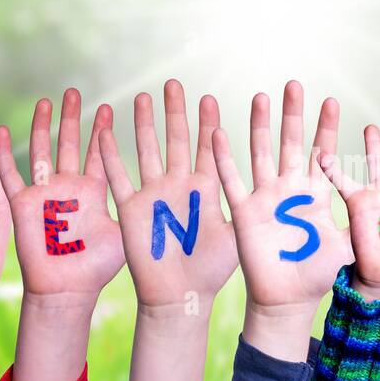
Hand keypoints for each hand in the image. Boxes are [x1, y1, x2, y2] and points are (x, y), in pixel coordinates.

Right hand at [0, 89, 124, 296]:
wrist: (67, 291)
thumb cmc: (98, 268)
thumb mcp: (126, 231)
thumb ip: (139, 206)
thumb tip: (172, 190)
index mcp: (93, 191)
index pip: (97, 152)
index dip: (101, 130)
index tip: (108, 105)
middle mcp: (67, 188)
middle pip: (68, 144)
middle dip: (71, 118)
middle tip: (75, 91)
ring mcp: (44, 194)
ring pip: (40, 151)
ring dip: (41, 126)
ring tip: (45, 101)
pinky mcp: (22, 205)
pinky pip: (9, 175)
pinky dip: (0, 153)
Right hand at [99, 80, 237, 308]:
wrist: (180, 297)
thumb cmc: (212, 272)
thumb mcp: (237, 236)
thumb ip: (247, 208)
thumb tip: (276, 185)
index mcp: (205, 189)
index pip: (207, 147)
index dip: (207, 122)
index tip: (207, 97)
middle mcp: (178, 185)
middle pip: (175, 140)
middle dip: (174, 112)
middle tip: (174, 83)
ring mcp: (153, 195)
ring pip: (146, 150)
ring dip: (144, 124)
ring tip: (143, 97)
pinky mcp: (130, 209)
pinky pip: (118, 177)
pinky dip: (109, 155)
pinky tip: (104, 129)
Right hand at [213, 82, 352, 306]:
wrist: (287, 299)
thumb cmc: (317, 275)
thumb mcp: (345, 248)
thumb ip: (360, 227)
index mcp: (315, 194)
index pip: (322, 152)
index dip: (327, 128)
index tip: (332, 101)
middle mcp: (289, 189)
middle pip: (291, 143)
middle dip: (293, 114)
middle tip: (295, 84)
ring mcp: (265, 198)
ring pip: (261, 152)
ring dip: (260, 125)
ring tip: (260, 96)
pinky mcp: (245, 212)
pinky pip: (232, 180)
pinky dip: (224, 158)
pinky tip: (217, 132)